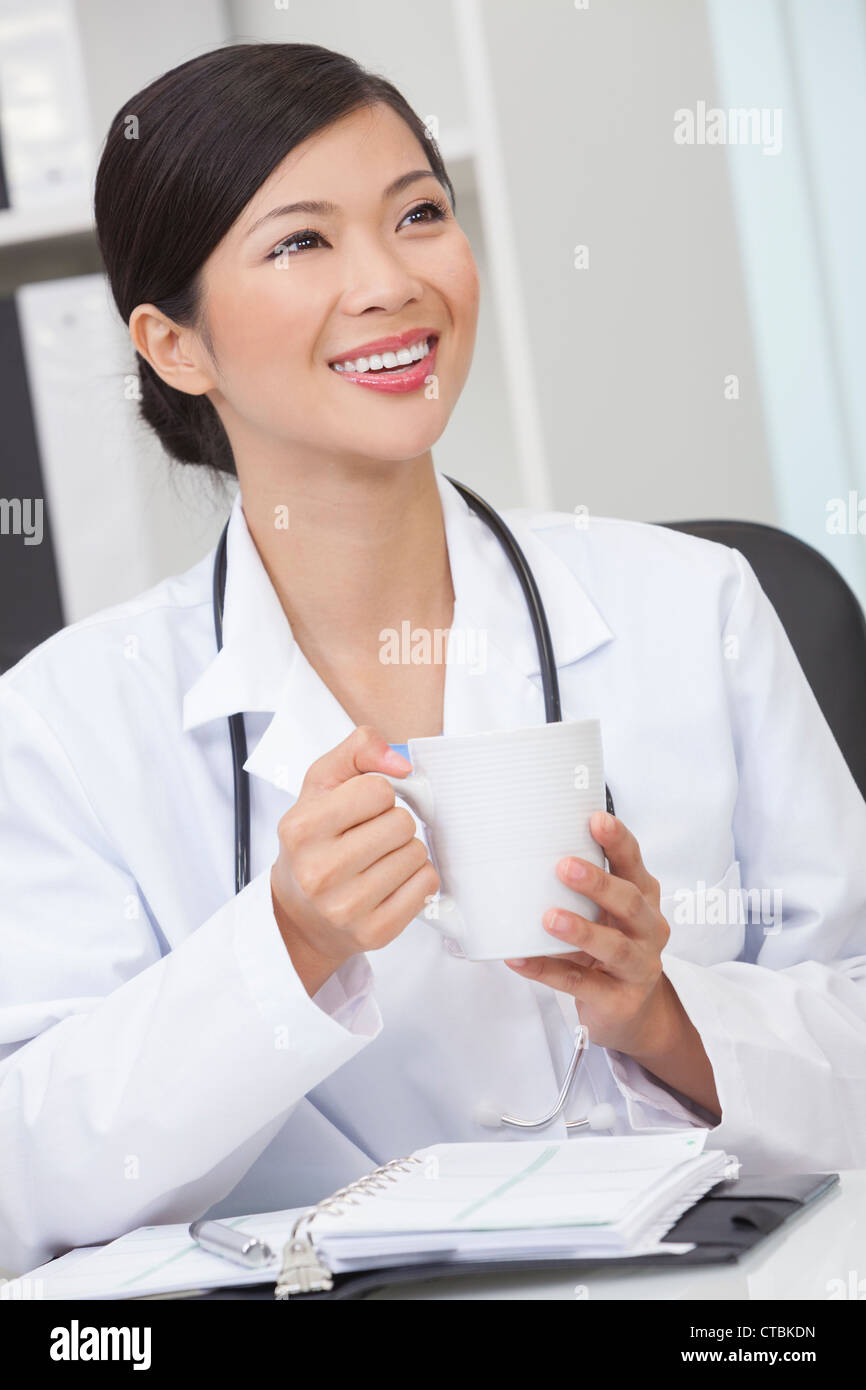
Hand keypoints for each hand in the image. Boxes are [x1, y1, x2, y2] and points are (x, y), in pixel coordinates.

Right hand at [270, 725, 439, 995]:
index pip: (377, 790)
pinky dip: (417, 878)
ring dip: (406, 851)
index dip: (377, 794)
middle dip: (394, 823)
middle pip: (402, 823)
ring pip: (417, 854)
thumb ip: (357, 751)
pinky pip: (427, 885)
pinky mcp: (375, 932)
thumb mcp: (320, 786)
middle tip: (371, 837)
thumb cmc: (315, 842)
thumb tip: (402, 763)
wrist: (301, 913)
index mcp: (301, 829)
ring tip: (379, 860)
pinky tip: (392, 881)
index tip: (361, 810)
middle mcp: (319, 871)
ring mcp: (346, 907)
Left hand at [505, 811, 675, 1057]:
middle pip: (630, 902)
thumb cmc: (610, 944)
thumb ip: (582, 887)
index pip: (634, 864)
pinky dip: (547, 971)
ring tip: (550, 917)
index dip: (618, 841)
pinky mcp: (619, 1000)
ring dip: (581, 930)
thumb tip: (527, 851)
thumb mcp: (606, 912)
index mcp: (644, 898)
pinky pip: (581, 984)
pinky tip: (520, 959)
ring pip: (614, 946)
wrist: (628, 1009)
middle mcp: (649, 929)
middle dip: (599, 883)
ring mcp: (638, 967)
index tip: (596, 819)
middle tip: (564, 866)